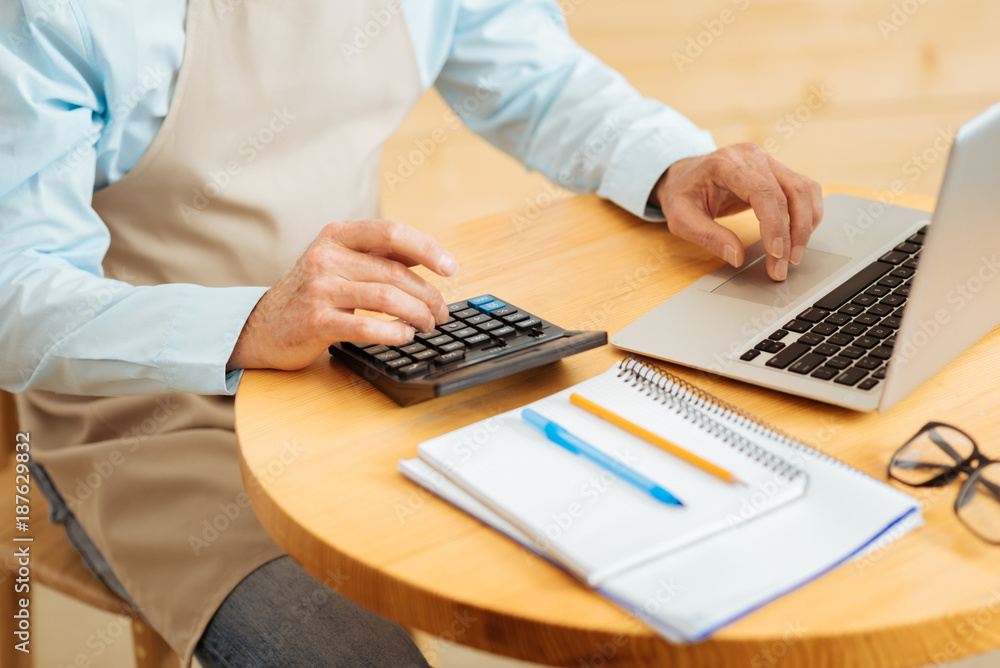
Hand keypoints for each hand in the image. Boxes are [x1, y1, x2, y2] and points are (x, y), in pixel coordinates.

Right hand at [228, 219, 457, 370]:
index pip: (391, 232)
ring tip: (427, 325)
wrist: (263, 326)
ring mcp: (319, 289)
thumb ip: (381, 255)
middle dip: (428, 295)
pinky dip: (393, 332)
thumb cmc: (313, 294)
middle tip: (441, 312)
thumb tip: (429, 251)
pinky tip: (405, 336)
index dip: (427, 248)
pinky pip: (366, 326)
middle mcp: (327, 257)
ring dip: (417, 314)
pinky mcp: (316, 321)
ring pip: (386, 297)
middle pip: (394, 271)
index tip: (450, 268)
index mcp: (338, 236)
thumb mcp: (342, 263)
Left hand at [649, 143, 822, 280]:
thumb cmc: (681, 195)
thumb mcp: (681, 219)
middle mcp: (750, 156)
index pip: (761, 191)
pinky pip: (803, 188)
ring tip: (794, 256)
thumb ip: (708, 237)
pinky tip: (800, 236)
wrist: (682, 176)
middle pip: (786, 192)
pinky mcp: (776, 170)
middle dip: (790, 234)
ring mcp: (766, 160)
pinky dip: (808, 213)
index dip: (774, 224)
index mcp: (725, 163)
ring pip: (802, 189)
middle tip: (784, 266)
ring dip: (804, 225)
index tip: (776, 253)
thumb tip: (737, 257)